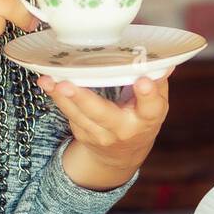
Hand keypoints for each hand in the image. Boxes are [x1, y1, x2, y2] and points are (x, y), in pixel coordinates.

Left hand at [36, 66, 171, 175]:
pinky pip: (69, 114)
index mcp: (147, 118)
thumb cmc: (141, 119)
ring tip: (48, 79)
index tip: (143, 80)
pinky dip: (57, 97)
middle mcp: (124, 129)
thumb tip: (165, 58)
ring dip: (61, 97)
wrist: (122, 155)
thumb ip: (158, 82)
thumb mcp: (156, 104)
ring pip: (79, 115)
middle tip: (68, 85)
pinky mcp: (83, 134)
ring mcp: (101, 134)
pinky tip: (47, 83)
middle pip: (103, 114)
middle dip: (84, 99)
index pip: (150, 107)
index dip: (147, 94)